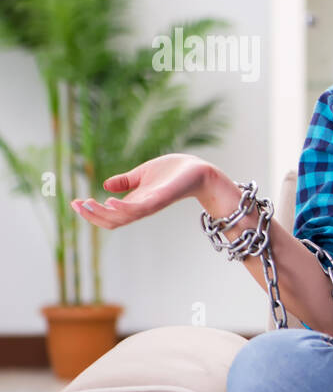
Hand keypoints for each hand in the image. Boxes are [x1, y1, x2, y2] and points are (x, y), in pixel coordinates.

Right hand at [70, 153, 215, 229]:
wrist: (199, 170)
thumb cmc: (174, 172)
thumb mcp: (143, 174)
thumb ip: (126, 181)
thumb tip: (105, 184)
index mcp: (136, 202)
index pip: (109, 215)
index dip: (91, 212)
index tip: (74, 202)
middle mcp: (142, 208)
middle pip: (112, 221)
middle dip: (92, 215)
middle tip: (77, 204)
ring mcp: (151, 205)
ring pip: (122, 218)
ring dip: (103, 213)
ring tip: (89, 203)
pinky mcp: (161, 199)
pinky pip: (139, 209)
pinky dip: (123, 207)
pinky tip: (110, 201)